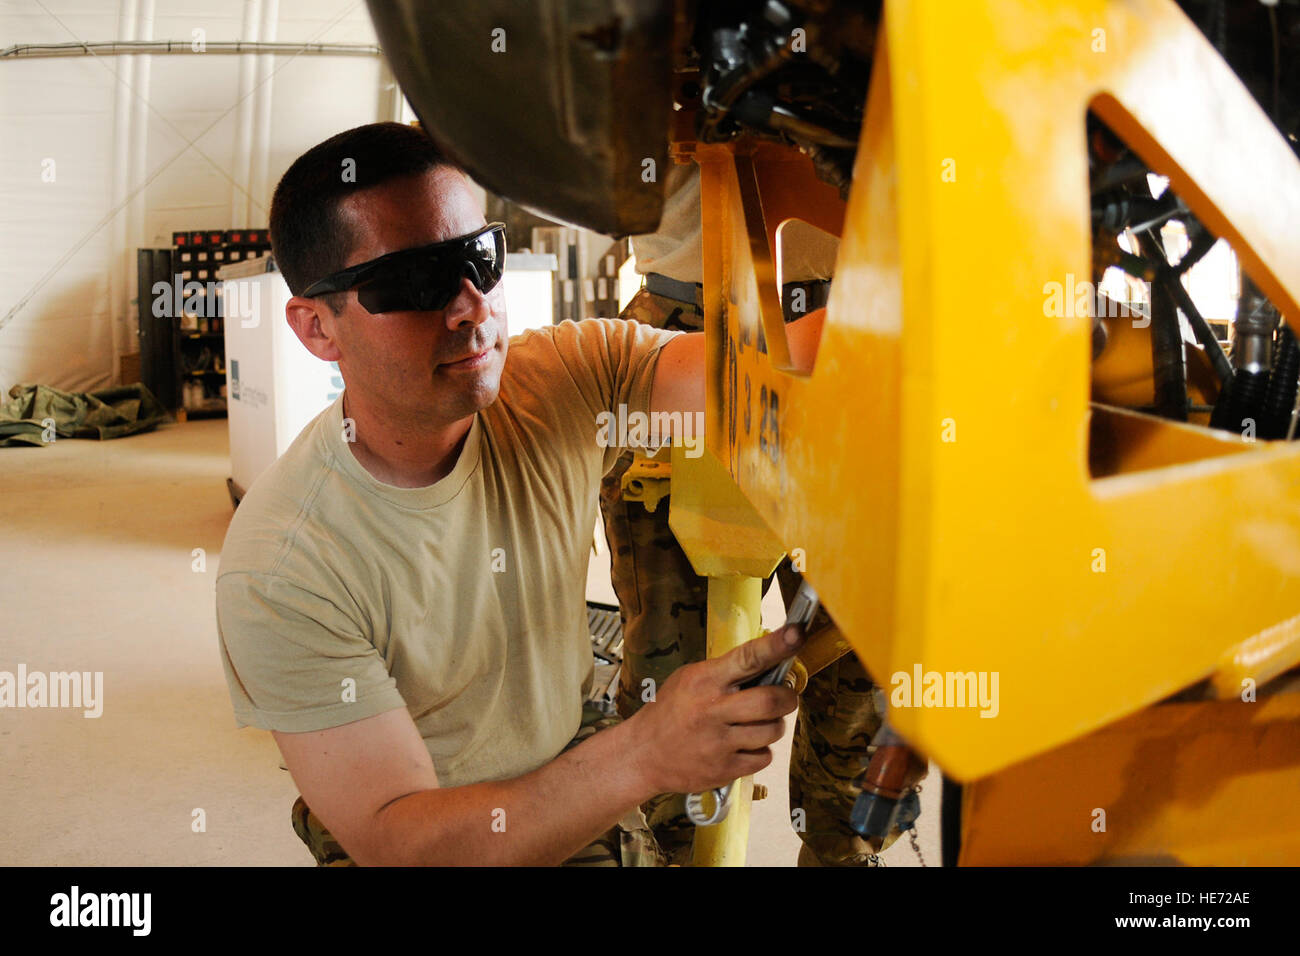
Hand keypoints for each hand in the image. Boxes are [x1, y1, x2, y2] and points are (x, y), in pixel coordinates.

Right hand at [628, 625, 804, 795]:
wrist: (642, 754)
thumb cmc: (670, 711)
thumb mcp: (689, 678)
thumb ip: (725, 672)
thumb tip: (769, 663)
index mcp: (705, 680)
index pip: (748, 658)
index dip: (776, 645)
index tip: (796, 633)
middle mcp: (712, 709)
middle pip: (771, 700)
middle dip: (788, 698)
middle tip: (785, 696)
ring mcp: (719, 742)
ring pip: (773, 730)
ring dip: (774, 725)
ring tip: (757, 723)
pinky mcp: (724, 769)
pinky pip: (764, 757)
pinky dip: (760, 750)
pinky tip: (743, 745)